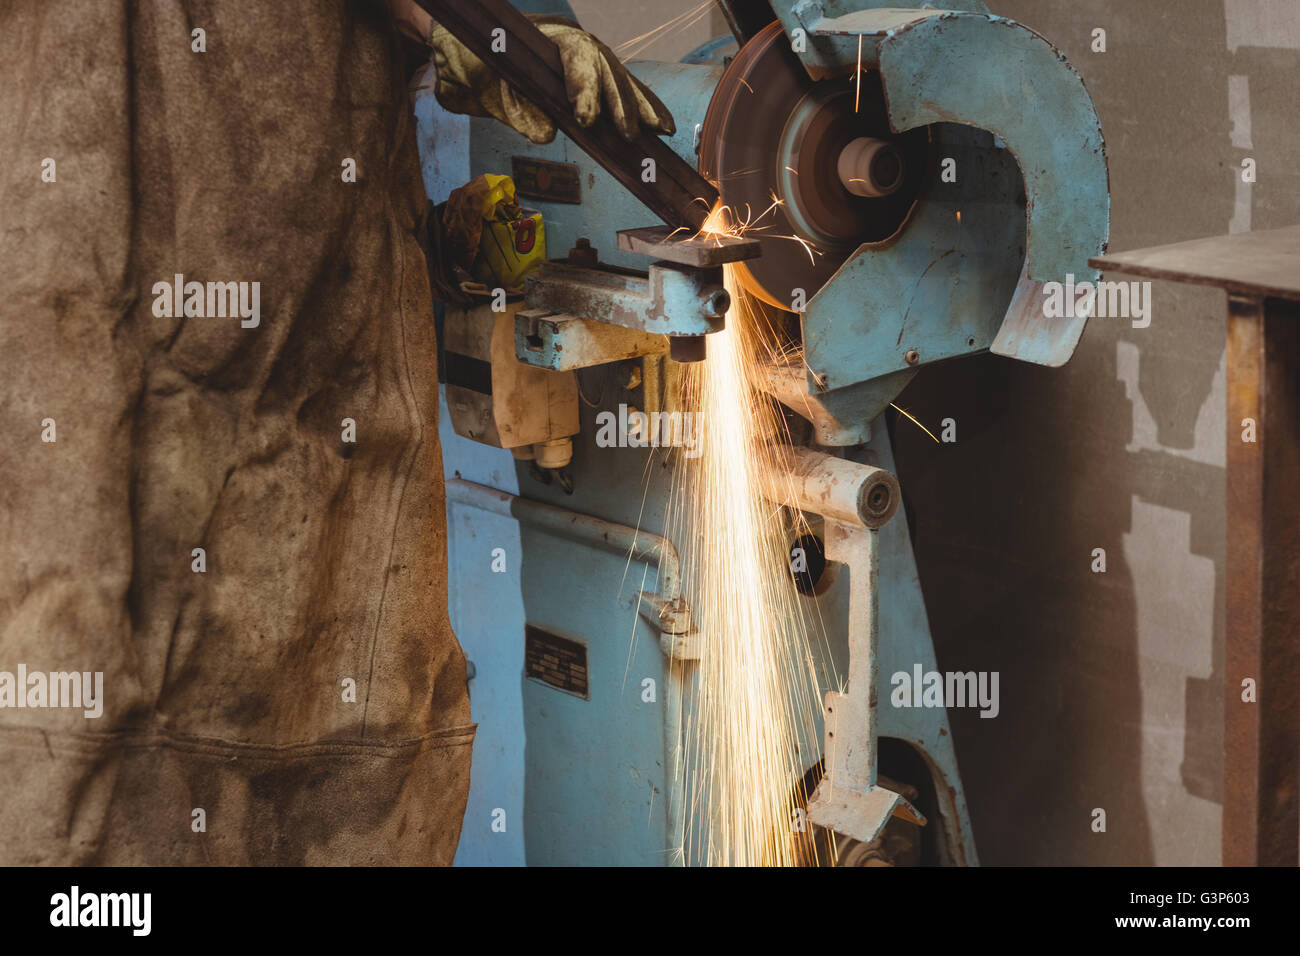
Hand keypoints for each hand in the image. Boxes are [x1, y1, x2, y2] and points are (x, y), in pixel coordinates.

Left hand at [429, 15, 674, 144]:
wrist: (460, 47)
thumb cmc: (468, 65)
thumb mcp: (481, 90)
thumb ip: (512, 110)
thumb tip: (547, 133)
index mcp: (543, 37)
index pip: (575, 56)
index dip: (585, 86)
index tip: (586, 118)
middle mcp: (568, 41)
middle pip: (605, 66)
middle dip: (620, 101)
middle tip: (628, 134)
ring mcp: (579, 54)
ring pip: (617, 76)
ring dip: (639, 105)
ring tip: (660, 131)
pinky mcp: (585, 72)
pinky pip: (616, 86)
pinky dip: (637, 104)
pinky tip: (658, 124)